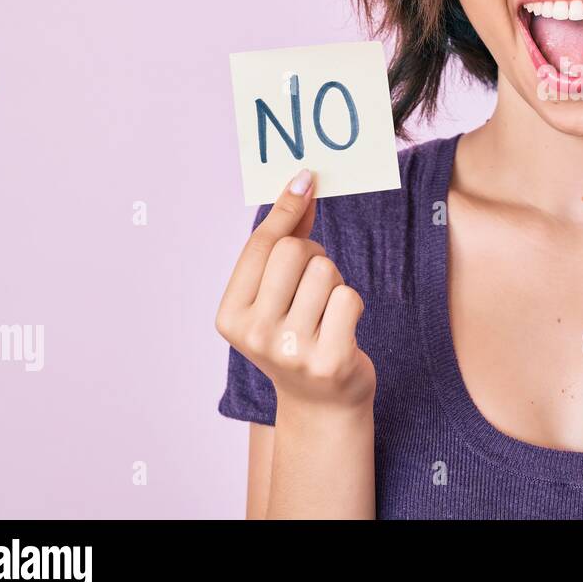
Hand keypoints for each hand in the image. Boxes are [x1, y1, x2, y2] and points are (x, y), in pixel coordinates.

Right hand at [215, 169, 375, 410]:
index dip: (286, 208)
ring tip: (326, 312)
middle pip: (295, 252)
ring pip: (326, 271)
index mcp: (230, 315)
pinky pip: (349, 297)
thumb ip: (285, 240)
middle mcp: (254, 334)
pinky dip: (351, 305)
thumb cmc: (299, 334)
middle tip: (314, 284)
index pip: (261, 245)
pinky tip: (342, 329)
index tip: (305, 178)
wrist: (321, 403)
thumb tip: (301, 184)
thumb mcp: (278, 293)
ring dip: (335, 283)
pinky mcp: (329, 360)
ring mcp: (290, 350)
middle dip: (314, 255)